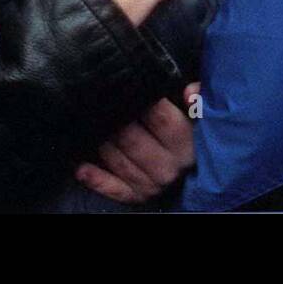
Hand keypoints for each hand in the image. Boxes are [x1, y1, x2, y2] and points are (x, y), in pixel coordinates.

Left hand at [74, 82, 198, 203]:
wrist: (195, 169)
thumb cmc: (194, 133)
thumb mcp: (201, 113)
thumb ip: (199, 98)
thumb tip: (190, 93)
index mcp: (187, 143)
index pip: (159, 117)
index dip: (142, 100)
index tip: (129, 86)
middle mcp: (169, 167)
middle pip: (131, 138)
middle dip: (116, 119)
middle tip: (105, 103)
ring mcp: (152, 184)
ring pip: (117, 159)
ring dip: (103, 141)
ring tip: (95, 124)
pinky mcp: (138, 196)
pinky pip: (113, 188)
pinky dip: (95, 178)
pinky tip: (81, 167)